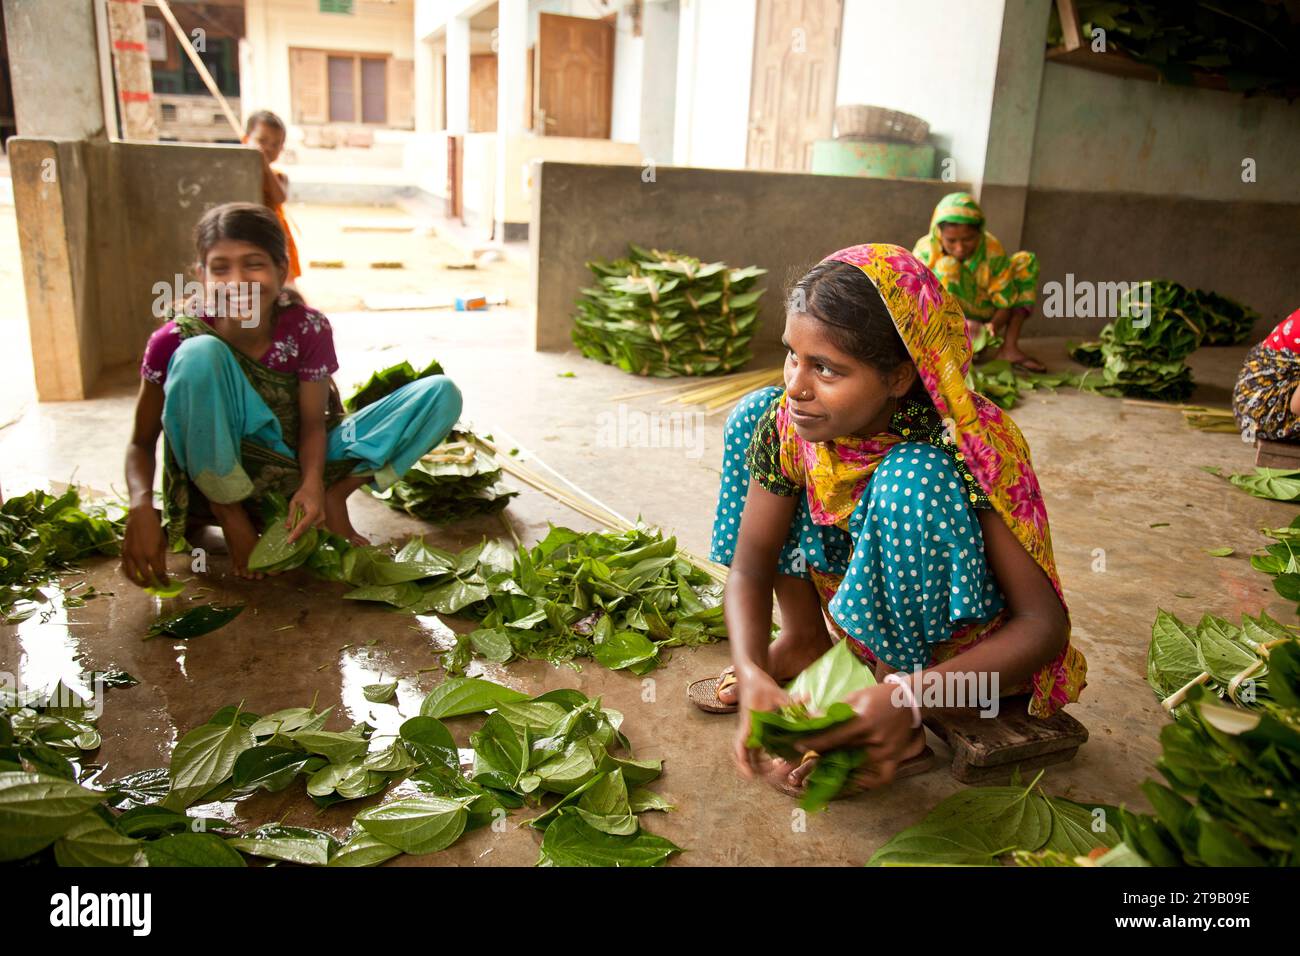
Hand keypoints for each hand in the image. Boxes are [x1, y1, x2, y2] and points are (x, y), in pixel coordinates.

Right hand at [122, 505, 168, 588]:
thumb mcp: (163, 543)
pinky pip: (125, 567)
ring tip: (144, 584)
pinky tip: (135, 575)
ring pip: (131, 575)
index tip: (166, 585)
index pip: (158, 573)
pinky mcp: (123, 552)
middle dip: (151, 583)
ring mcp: (129, 555)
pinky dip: (130, 573)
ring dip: (138, 582)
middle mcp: (139, 556)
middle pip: (144, 576)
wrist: (139, 516)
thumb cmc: (155, 528)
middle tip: (155, 586)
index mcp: (151, 554)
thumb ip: (162, 559)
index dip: (163, 581)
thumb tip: (162, 572)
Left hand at [286, 480, 324, 543]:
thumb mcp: (294, 502)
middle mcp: (320, 517)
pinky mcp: (323, 520)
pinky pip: (315, 528)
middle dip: (299, 535)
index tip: (289, 541)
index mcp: (313, 512)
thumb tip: (287, 528)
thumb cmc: (304, 492)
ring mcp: (323, 519)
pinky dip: (308, 531)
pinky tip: (301, 533)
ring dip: (304, 533)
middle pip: (308, 530)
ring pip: (312, 530)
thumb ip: (291, 515)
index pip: (303, 526)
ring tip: (294, 537)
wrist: (315, 486)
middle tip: (289, 541)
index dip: (296, 534)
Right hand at [732, 667, 791, 779]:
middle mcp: (746, 730)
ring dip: (760, 765)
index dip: (743, 763)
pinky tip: (777, 758)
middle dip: (759, 768)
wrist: (749, 675)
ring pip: (749, 755)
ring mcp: (748, 731)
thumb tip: (814, 708)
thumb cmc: (760, 684)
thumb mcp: (779, 694)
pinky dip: (762, 757)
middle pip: (744, 757)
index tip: (750, 776)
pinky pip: (754, 748)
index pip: (740, 746)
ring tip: (780, 766)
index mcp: (749, 723)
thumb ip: (794, 703)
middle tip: (779, 769)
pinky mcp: (752, 730)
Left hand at [794, 682, 917, 789]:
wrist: (908, 701)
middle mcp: (874, 740)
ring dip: (837, 771)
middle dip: (820, 758)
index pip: (832, 737)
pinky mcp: (894, 760)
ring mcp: (886, 753)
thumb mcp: (854, 697)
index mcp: (863, 721)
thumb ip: (833, 712)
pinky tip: (850, 782)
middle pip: (841, 754)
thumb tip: (809, 719)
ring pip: (856, 768)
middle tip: (803, 761)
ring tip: (819, 773)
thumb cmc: (878, 696)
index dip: (813, 743)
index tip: (797, 746)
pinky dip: (864, 783)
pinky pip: (878, 778)